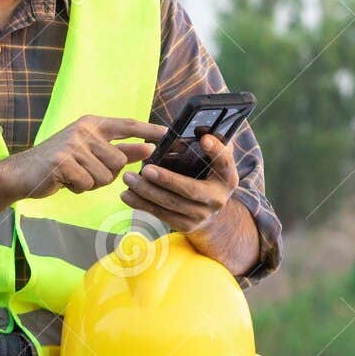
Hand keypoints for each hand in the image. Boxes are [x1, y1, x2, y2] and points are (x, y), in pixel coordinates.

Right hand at [6, 115, 166, 199]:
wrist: (22, 173)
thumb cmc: (61, 163)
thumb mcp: (90, 152)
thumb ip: (119, 150)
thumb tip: (148, 148)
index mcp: (92, 123)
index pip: (127, 124)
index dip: (148, 130)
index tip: (167, 133)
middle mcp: (83, 130)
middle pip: (118, 161)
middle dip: (107, 174)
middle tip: (86, 172)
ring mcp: (72, 145)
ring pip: (104, 175)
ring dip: (92, 182)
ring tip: (74, 175)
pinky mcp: (63, 162)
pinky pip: (87, 184)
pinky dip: (79, 188)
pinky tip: (65, 181)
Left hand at [120, 132, 238, 236]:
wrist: (208, 210)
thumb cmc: (206, 175)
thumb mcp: (213, 161)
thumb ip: (210, 145)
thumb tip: (199, 129)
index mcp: (227, 177)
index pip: (225, 161)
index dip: (216, 151)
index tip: (204, 139)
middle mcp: (218, 199)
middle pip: (190, 189)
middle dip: (166, 179)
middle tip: (145, 169)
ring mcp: (201, 215)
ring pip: (171, 204)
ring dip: (147, 192)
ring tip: (128, 178)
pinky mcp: (185, 226)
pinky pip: (161, 215)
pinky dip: (142, 204)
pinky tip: (127, 194)